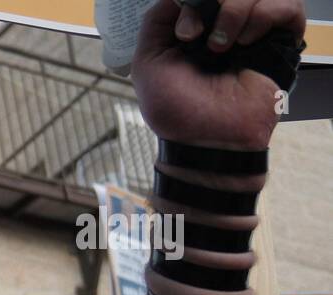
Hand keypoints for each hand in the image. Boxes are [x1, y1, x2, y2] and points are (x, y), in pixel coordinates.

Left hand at [132, 0, 305, 149]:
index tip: (183, 33)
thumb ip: (157, 21)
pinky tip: (245, 42)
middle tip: (195, 38)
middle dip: (212, 3)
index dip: (192, 1)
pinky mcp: (282, 42)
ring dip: (235, 10)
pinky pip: (288, 6)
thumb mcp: (148, 61)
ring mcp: (256, 31)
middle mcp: (228, 23)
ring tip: (221, 46)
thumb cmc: (176, 108)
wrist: (205, 139)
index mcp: (199, 24)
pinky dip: (264, 16)